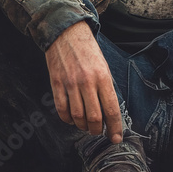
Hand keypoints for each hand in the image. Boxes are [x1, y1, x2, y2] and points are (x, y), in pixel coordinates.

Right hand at [45, 21, 122, 142]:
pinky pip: (61, 109)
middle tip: (98, 132)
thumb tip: (109, 111)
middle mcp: (87, 82)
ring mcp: (70, 83)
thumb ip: (106, 87)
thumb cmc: (88, 50)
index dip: (114, 127)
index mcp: (103, 77)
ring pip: (77, 116)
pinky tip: (72, 119)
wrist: (67, 33)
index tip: (116, 138)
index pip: (111, 108)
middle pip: (94, 117)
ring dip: (82, 126)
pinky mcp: (56, 83)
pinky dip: (67, 119)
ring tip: (86, 126)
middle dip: (97, 130)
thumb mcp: (103, 66)